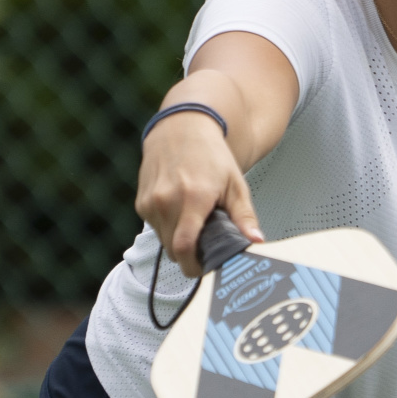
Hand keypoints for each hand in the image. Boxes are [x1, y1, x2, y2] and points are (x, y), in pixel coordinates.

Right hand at [134, 109, 260, 276]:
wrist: (182, 129)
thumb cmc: (211, 157)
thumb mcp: (235, 185)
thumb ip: (244, 217)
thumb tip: (256, 242)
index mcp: (193, 197)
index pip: (184, 246)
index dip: (194, 266)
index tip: (205, 268)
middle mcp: (166, 200)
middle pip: (174, 250)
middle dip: (190, 254)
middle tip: (206, 244)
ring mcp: (150, 202)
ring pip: (164, 241)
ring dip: (179, 240)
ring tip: (194, 221)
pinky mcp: (141, 203)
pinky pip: (155, 229)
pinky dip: (168, 228)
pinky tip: (180, 210)